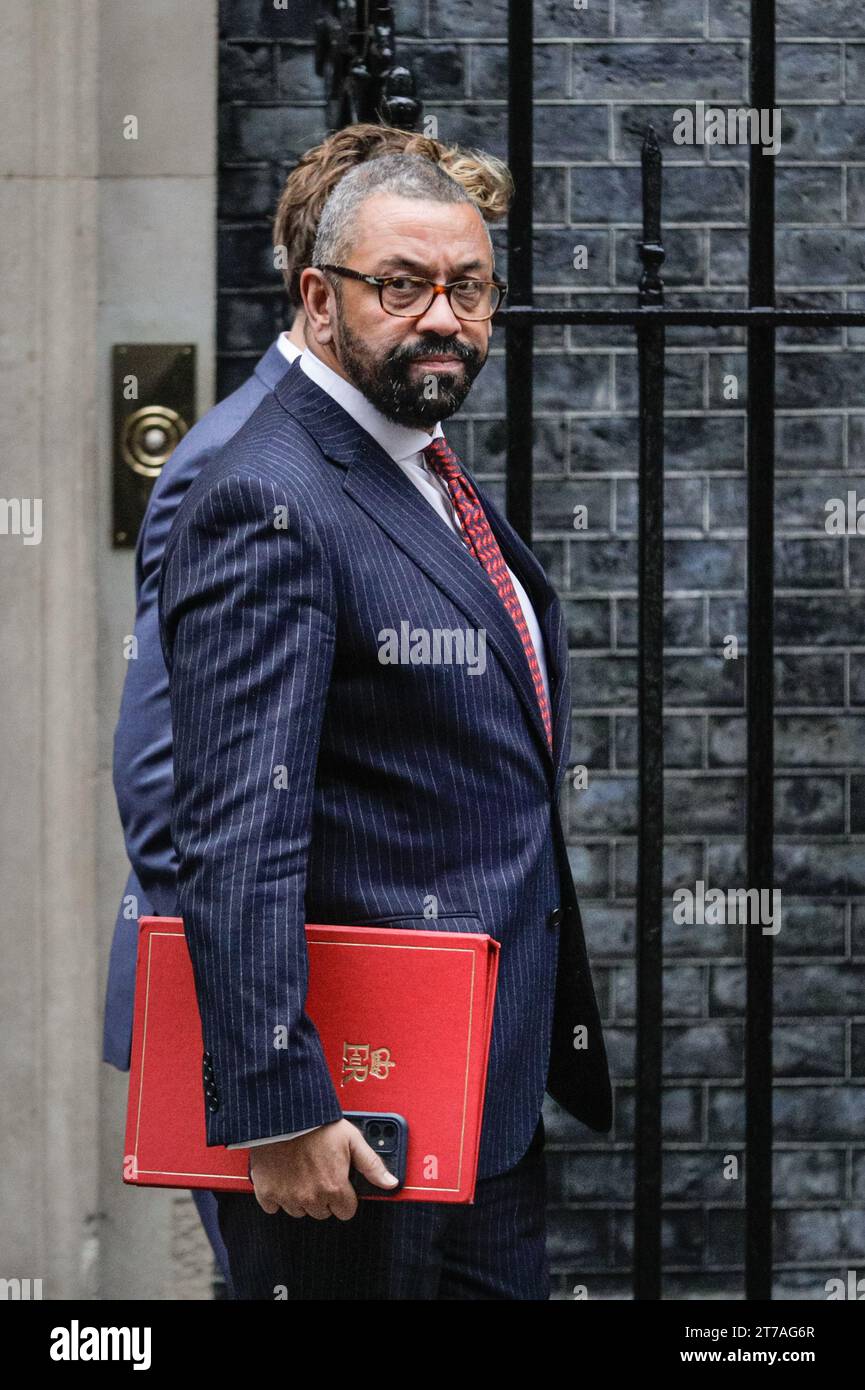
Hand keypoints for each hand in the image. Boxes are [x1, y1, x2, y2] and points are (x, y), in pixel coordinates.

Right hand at [248, 1118, 399, 1219]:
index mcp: (334, 1188)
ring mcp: (287, 1197)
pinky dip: (277, 1195)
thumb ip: (372, 1165)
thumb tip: (392, 1183)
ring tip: (300, 1171)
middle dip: (323, 1197)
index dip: (344, 1197)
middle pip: (322, 1212)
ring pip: (299, 1210)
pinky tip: (282, 1175)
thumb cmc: (319, 1125)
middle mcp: (311, 1198)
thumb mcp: (352, 1139)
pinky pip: (273, 1206)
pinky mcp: (266, 1193)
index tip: (339, 1182)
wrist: (284, 1115)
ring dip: (301, 1197)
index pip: (346, 1212)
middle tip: (319, 1172)